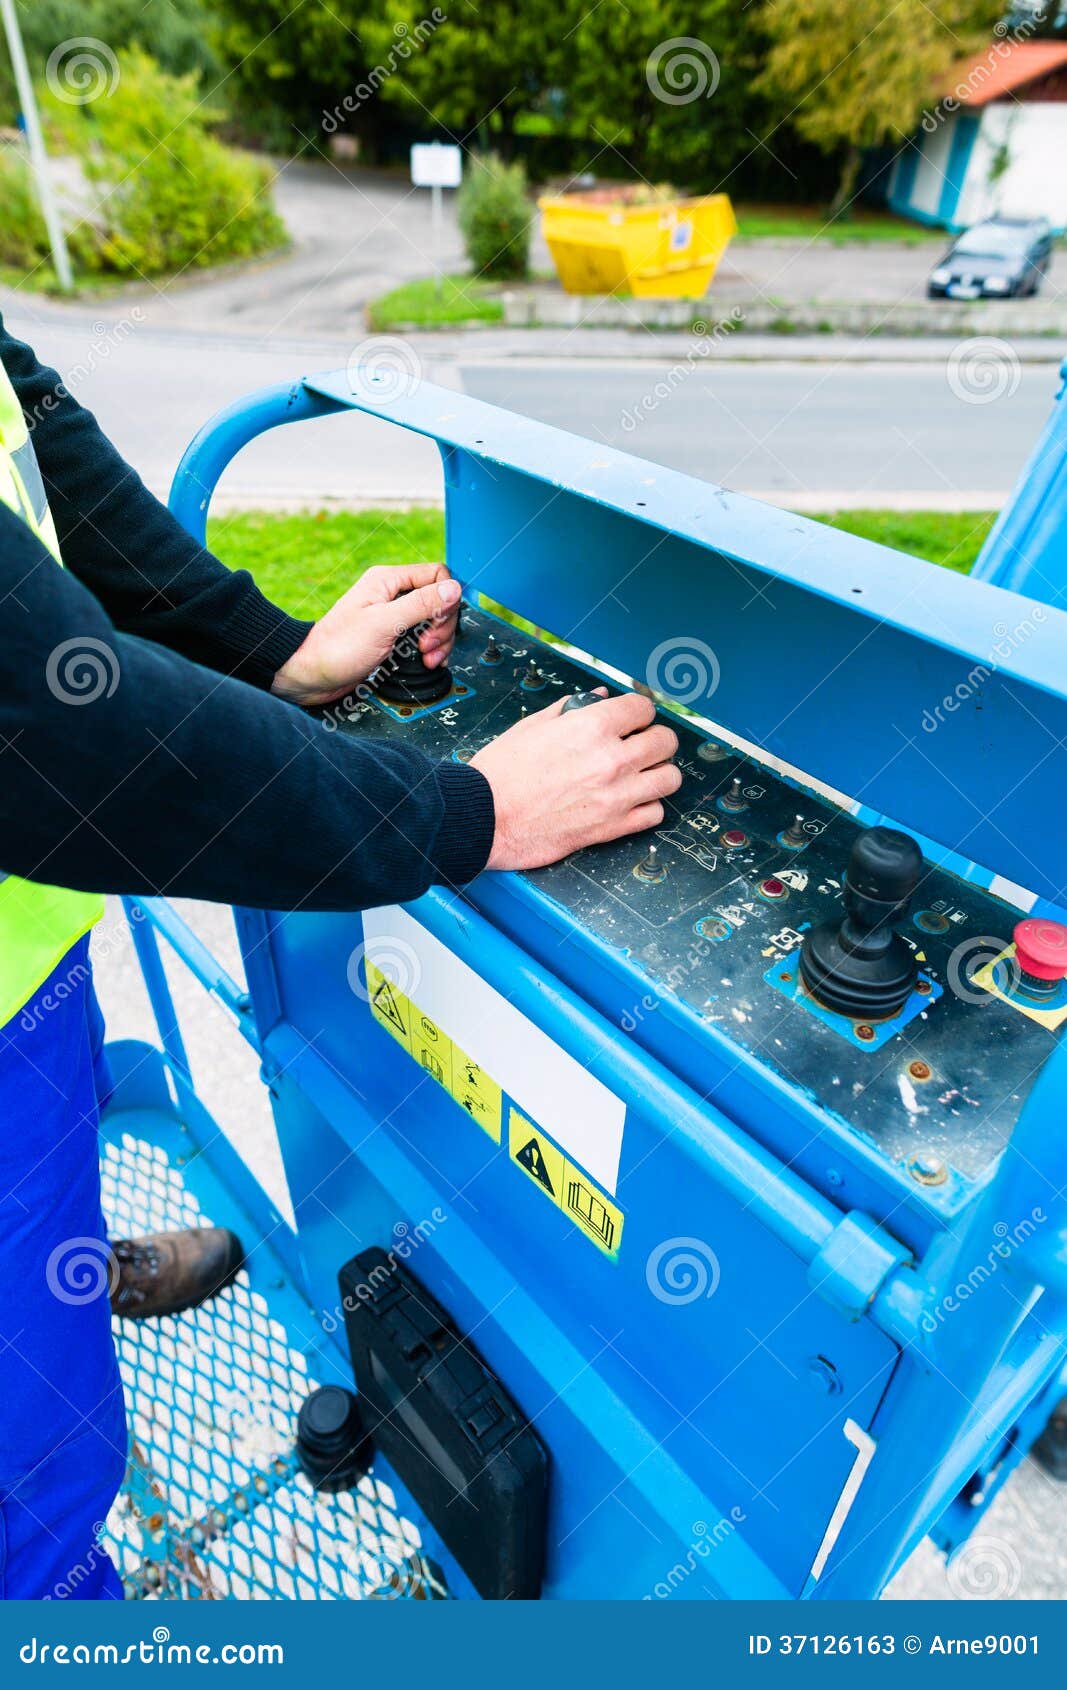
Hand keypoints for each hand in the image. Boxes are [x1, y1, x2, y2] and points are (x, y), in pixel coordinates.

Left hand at [272, 563, 460, 707]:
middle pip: (440, 600)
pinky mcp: (394, 636)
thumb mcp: (384, 623)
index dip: (445, 600)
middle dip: (442, 626)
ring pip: (435, 620)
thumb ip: (421, 604)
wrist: (312, 675)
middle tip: (427, 645)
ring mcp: (394, 616)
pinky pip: (424, 636)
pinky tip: (425, 660)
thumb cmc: (337, 648)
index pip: (437, 575)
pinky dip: (430, 649)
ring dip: (438, 641)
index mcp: (388, 580)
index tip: (437, 624)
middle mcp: (393, 594)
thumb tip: (454, 589)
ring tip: (427, 657)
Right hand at [471, 690, 680, 870]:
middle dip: (654, 739)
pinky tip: (632, 801)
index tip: (632, 720)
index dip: (637, 712)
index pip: (643, 708)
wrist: (484, 818)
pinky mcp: (613, 827)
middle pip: (665, 741)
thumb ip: (571, 708)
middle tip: (641, 744)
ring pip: (669, 778)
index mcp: (591, 727)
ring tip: (642, 774)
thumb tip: (599, 696)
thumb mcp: (532, 726)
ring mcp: (616, 796)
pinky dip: (648, 806)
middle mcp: (611, 759)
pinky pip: (655, 813)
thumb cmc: (500, 773)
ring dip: (658, 772)